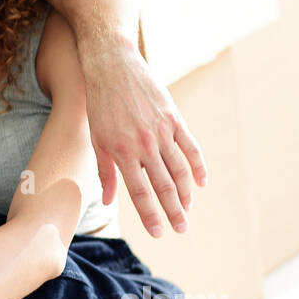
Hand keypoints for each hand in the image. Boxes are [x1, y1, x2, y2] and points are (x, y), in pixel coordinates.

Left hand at [80, 36, 206, 237]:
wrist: (112, 65)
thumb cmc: (99, 105)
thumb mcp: (96, 139)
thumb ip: (104, 172)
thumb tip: (106, 202)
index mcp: (122, 152)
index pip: (140, 192)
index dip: (150, 215)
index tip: (159, 233)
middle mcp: (144, 144)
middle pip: (164, 186)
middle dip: (174, 211)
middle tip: (181, 229)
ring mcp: (162, 130)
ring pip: (180, 170)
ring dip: (187, 193)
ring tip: (188, 210)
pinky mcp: (174, 118)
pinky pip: (190, 147)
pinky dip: (198, 166)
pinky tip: (202, 182)